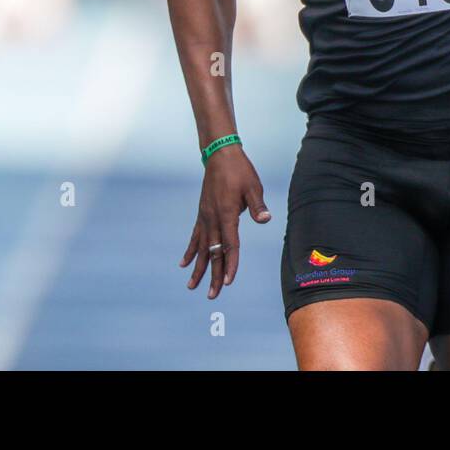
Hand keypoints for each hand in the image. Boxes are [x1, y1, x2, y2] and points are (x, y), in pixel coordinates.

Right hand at [180, 145, 270, 298]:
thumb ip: (257, 205)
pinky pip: (195, 236)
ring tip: (192, 286)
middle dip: (214, 274)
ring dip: (199, 268)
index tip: (228, 281)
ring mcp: (205, 217)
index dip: (230, 263)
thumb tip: (265, 220)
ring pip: (202, 248)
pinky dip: (191, 251)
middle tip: (212, 295)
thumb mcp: (253, 186)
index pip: (230, 244)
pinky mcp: (202, 214)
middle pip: (214, 251)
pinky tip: (184, 263)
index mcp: (227, 213)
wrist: (220, 155)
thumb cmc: (239, 170)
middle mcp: (213, 218)